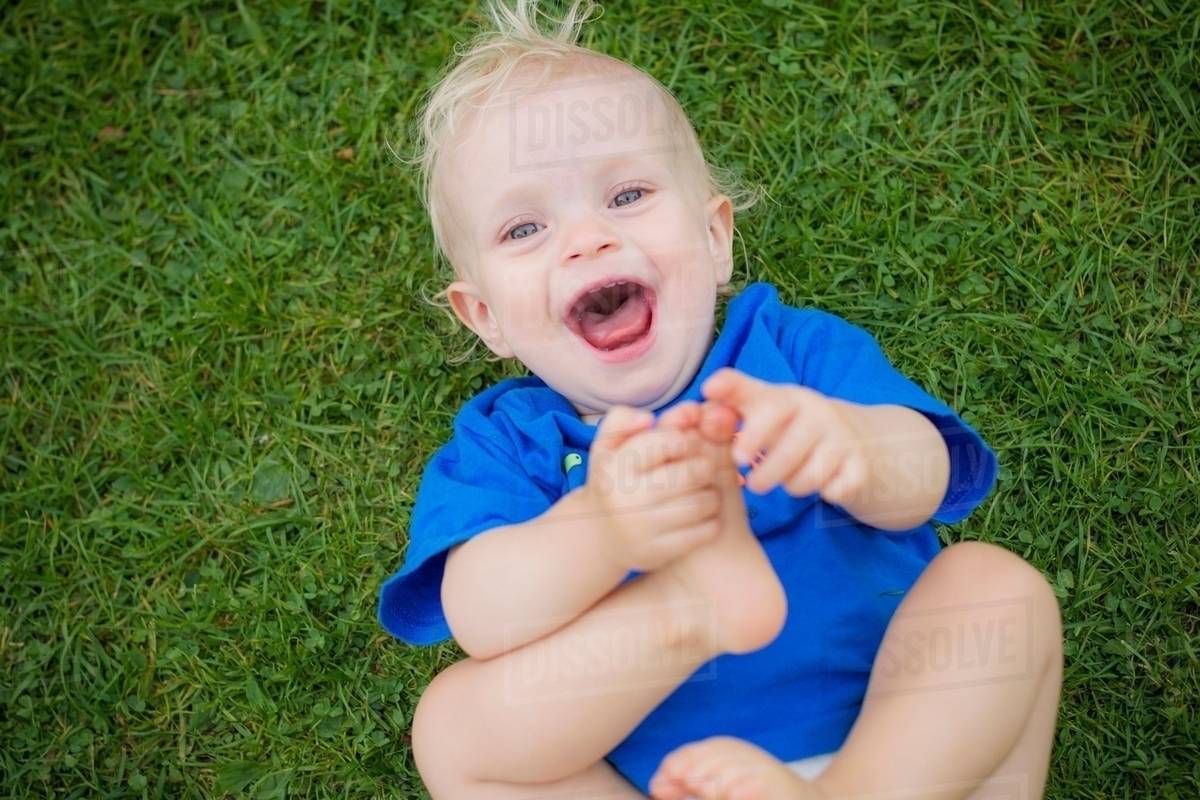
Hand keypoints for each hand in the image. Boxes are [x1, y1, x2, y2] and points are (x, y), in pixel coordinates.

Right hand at [582, 405, 721, 572]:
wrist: (597, 536)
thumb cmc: (612, 480)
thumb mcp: (606, 445)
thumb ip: (622, 419)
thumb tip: (647, 418)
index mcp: (615, 466)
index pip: (670, 441)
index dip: (687, 440)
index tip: (686, 445)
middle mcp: (625, 498)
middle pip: (691, 473)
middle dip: (705, 466)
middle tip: (703, 468)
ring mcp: (640, 529)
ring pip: (702, 503)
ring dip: (712, 493)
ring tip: (705, 490)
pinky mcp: (656, 553)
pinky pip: (703, 532)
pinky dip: (711, 520)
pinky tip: (703, 514)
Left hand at [701, 368, 873, 505]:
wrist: (854, 437)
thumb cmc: (790, 422)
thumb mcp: (764, 403)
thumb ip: (733, 396)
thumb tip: (707, 390)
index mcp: (790, 398)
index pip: (771, 409)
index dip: (753, 432)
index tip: (736, 456)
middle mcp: (819, 413)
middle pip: (787, 452)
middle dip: (765, 473)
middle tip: (753, 484)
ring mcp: (843, 439)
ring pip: (809, 476)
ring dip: (793, 485)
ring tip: (786, 481)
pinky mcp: (860, 465)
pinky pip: (838, 489)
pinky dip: (827, 492)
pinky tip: (822, 486)